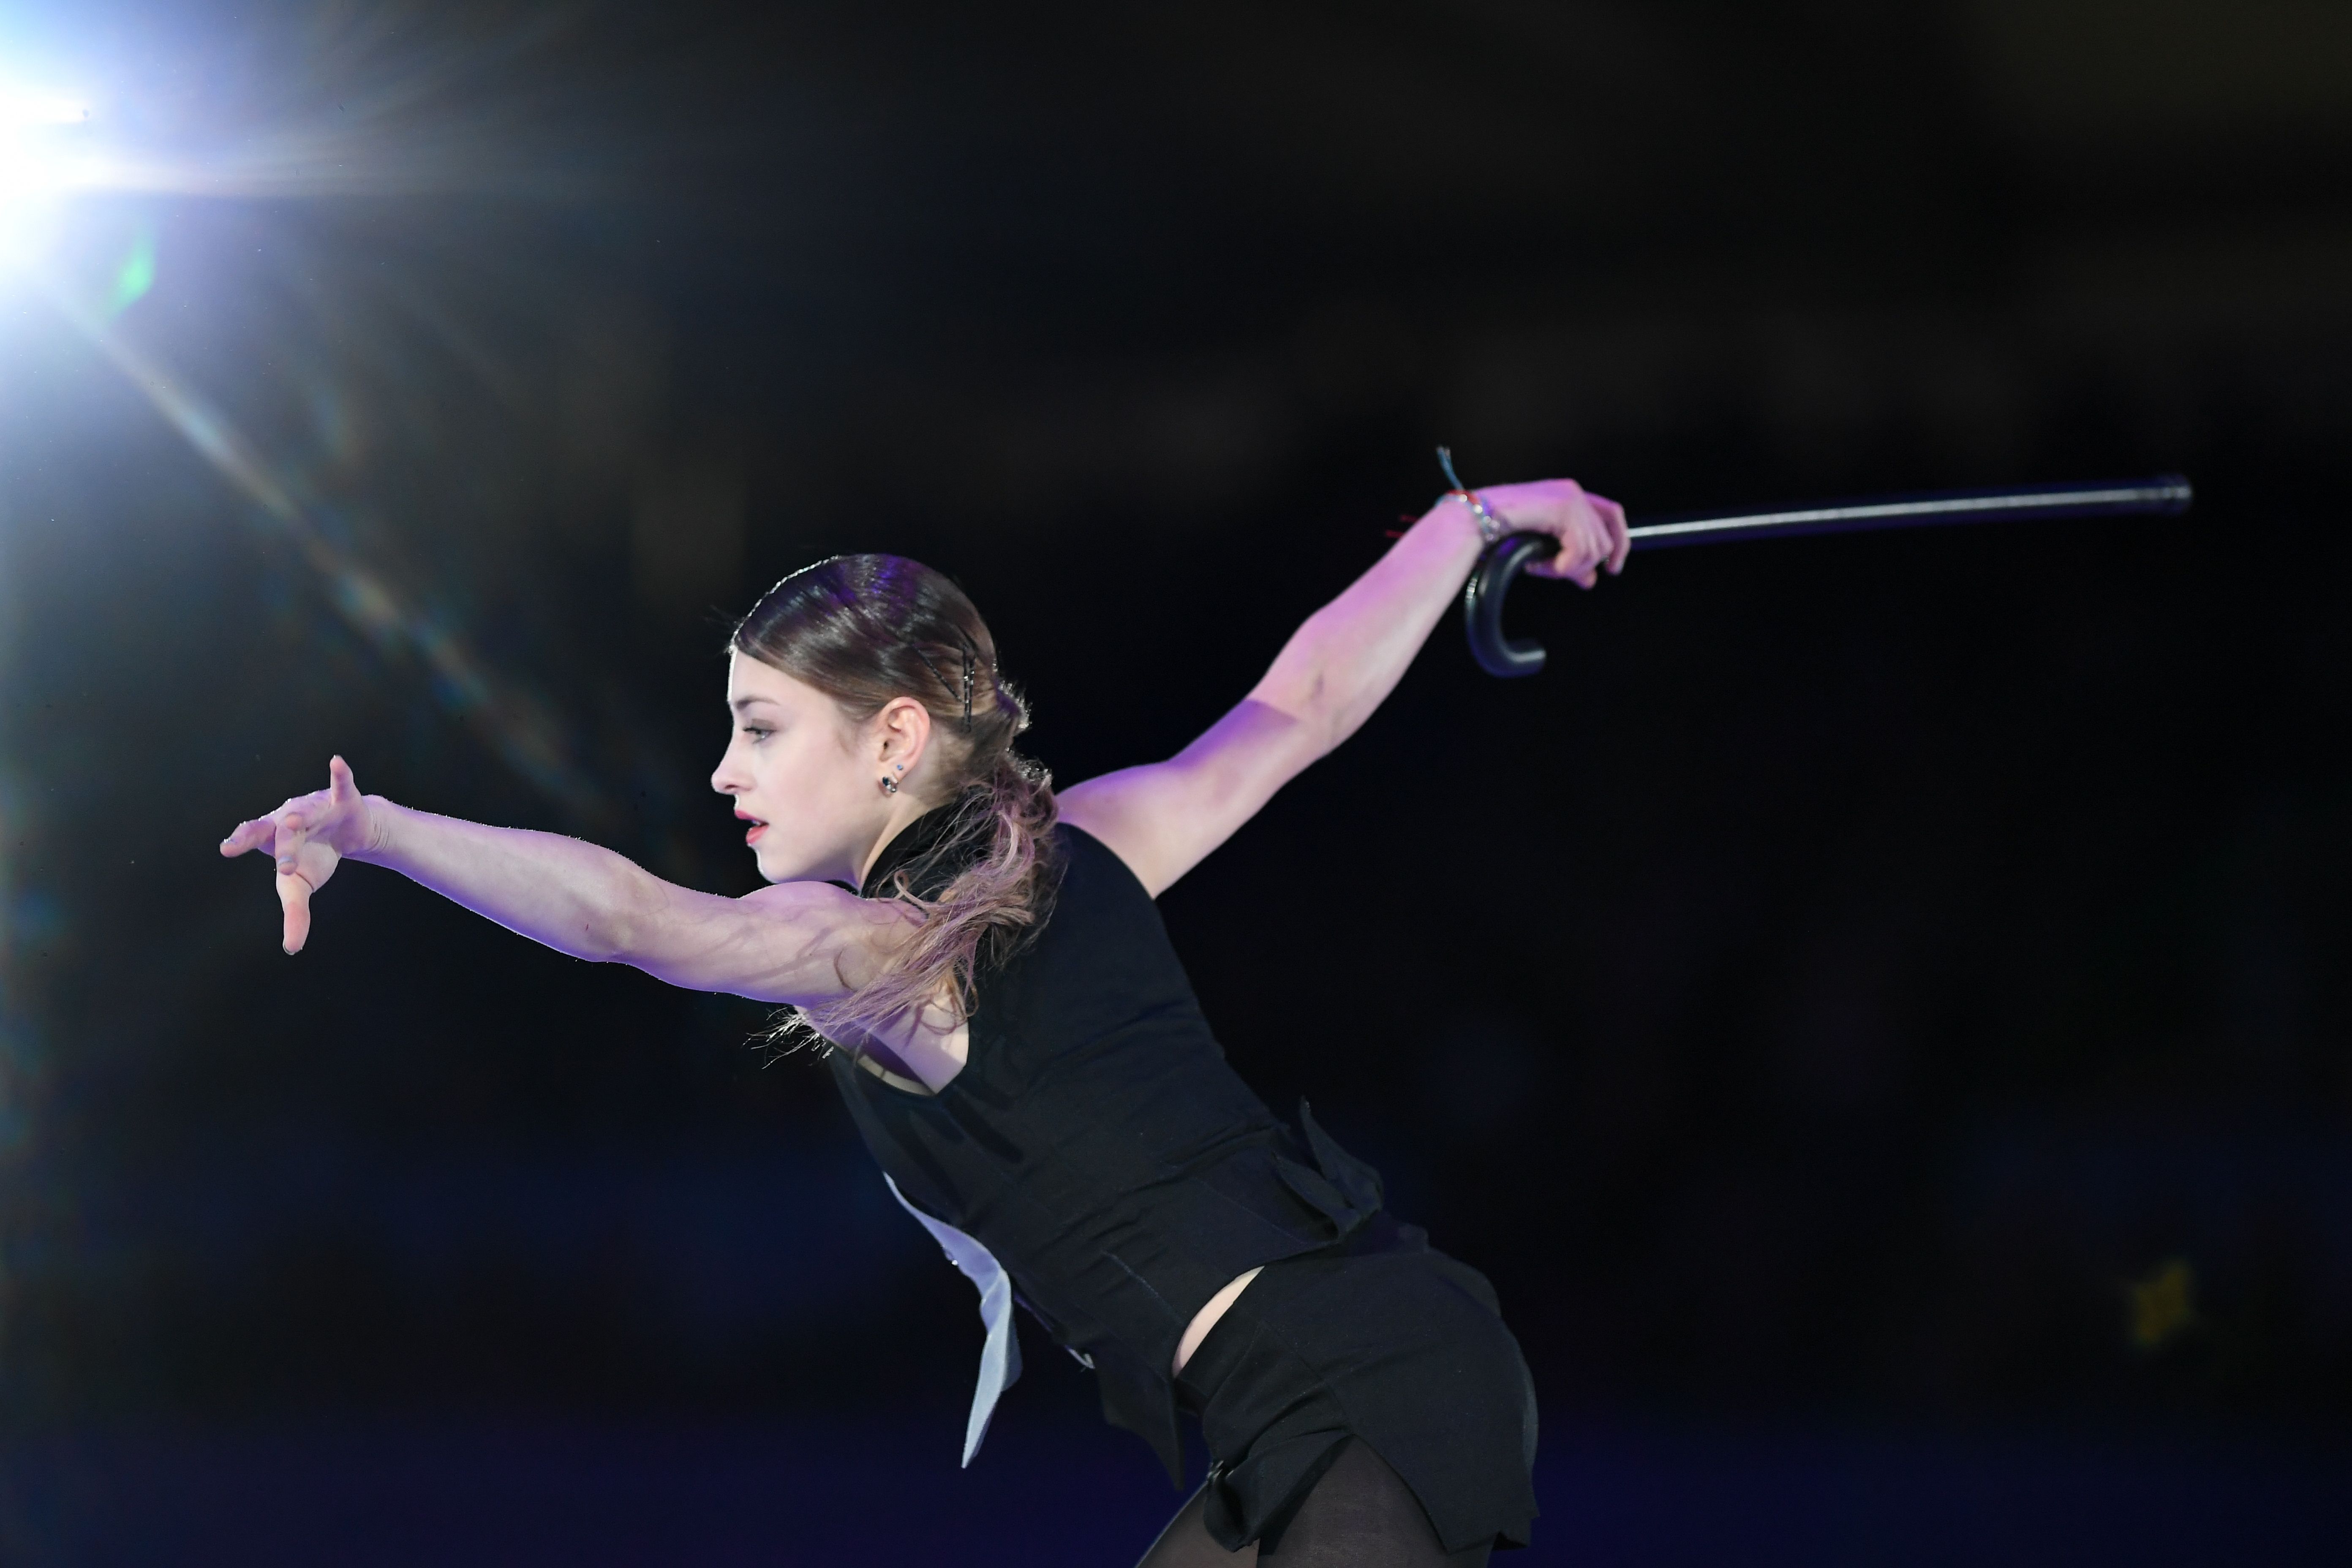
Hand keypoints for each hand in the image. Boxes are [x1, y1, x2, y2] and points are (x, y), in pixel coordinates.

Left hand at [219, 755, 378, 953]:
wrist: (348, 832)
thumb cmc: (314, 856)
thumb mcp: (301, 886)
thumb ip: (295, 914)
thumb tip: (291, 949)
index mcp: (273, 837)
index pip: (252, 837)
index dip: (241, 840)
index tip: (227, 848)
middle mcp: (289, 817)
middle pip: (281, 829)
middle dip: (282, 845)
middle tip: (285, 868)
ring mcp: (315, 807)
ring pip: (306, 811)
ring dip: (301, 817)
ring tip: (295, 822)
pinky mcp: (342, 800)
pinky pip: (340, 784)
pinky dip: (340, 774)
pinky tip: (336, 762)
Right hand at [1464, 477, 1629, 587]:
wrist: (1475, 521)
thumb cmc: (1499, 532)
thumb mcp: (1542, 548)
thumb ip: (1570, 559)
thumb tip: (1590, 580)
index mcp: (1569, 495)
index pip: (1612, 515)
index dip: (1620, 543)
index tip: (1612, 569)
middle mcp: (1574, 492)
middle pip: (1604, 541)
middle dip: (1584, 565)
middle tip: (1558, 573)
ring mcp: (1571, 498)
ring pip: (1593, 550)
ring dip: (1567, 567)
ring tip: (1541, 567)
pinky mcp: (1564, 509)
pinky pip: (1579, 551)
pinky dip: (1561, 566)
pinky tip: (1538, 566)